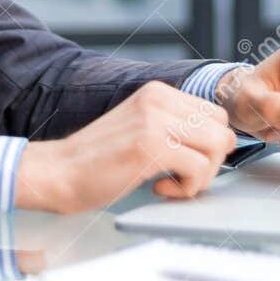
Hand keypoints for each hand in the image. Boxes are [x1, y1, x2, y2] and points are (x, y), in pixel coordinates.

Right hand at [14, 81, 237, 212]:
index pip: (214, 114)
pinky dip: (187, 187)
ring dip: (202, 175)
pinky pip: (199, 168)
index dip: (209, 145)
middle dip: (211, 160)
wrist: (57, 172)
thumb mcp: (139, 127)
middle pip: (221, 129)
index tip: (188, 163)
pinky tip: (159, 188)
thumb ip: (173, 127)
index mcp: (157, 92)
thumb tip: (219, 144)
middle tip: (184, 176)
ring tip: (173, 183)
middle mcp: (159, 99)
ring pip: (216, 147)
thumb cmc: (96, 160)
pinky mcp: (152, 146)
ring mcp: (156, 120)